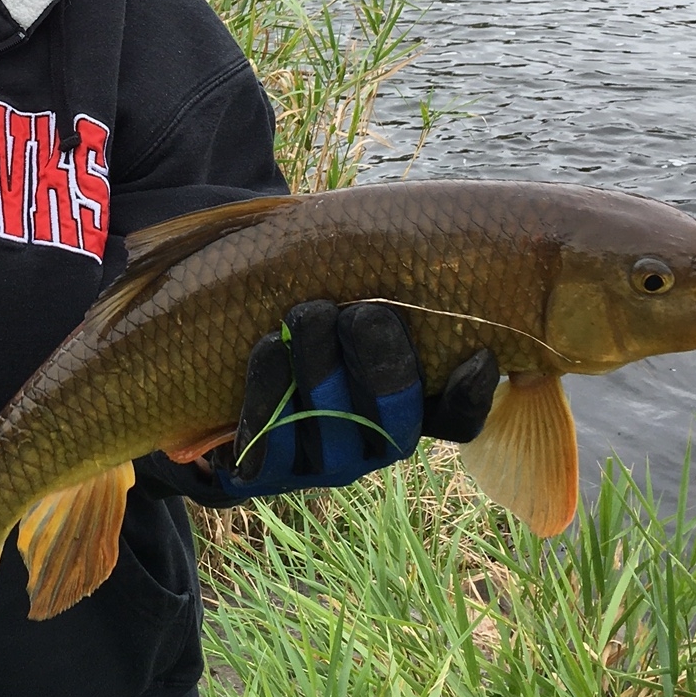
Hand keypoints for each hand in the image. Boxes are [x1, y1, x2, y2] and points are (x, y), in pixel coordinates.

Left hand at [213, 301, 498, 498]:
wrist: (218, 359)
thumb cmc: (306, 311)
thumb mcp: (349, 293)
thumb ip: (384, 278)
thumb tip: (431, 226)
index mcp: (408, 407)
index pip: (457, 421)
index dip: (470, 397)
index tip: (477, 355)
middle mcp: (370, 443)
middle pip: (393, 426)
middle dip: (382, 367)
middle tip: (364, 314)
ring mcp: (317, 461)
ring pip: (330, 431)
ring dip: (320, 369)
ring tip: (309, 313)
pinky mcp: (263, 470)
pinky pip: (268, 441)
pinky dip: (268, 390)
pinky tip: (266, 346)